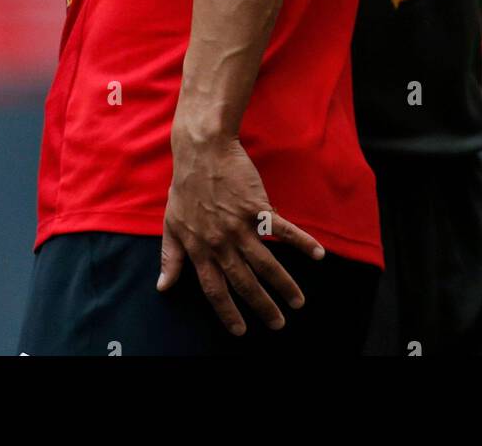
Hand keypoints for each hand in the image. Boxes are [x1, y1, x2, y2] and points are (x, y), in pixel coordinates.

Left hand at [158, 129, 324, 334]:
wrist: (202, 151)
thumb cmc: (185, 186)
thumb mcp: (171, 224)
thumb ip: (170, 258)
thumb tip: (163, 287)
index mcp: (200, 249)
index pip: (215, 290)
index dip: (227, 313)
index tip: (240, 330)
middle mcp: (221, 243)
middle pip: (244, 283)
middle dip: (262, 307)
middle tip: (278, 324)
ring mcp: (240, 226)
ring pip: (266, 264)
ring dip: (284, 285)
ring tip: (298, 302)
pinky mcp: (257, 207)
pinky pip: (283, 230)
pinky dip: (301, 242)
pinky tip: (318, 254)